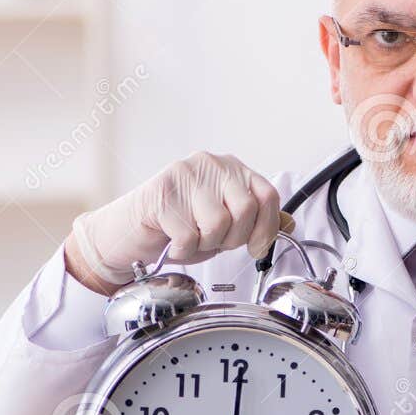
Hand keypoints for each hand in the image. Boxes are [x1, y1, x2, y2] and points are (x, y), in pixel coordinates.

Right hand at [64, 152, 282, 293]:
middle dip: (232, 239)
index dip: (266, 228)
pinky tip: (171, 240)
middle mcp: (208, 164)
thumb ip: (254, 221)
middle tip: (211, 240)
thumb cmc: (174, 228)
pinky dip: (182, 250)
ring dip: (204, 244)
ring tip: (189, 237)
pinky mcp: (161, 194)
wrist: (125, 234)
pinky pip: (189, 236)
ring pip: (218, 224)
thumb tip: (290, 225)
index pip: (267, 195)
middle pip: (245, 209)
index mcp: (229, 168)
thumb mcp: (223, 225)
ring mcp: (183, 175)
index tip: (255, 247)